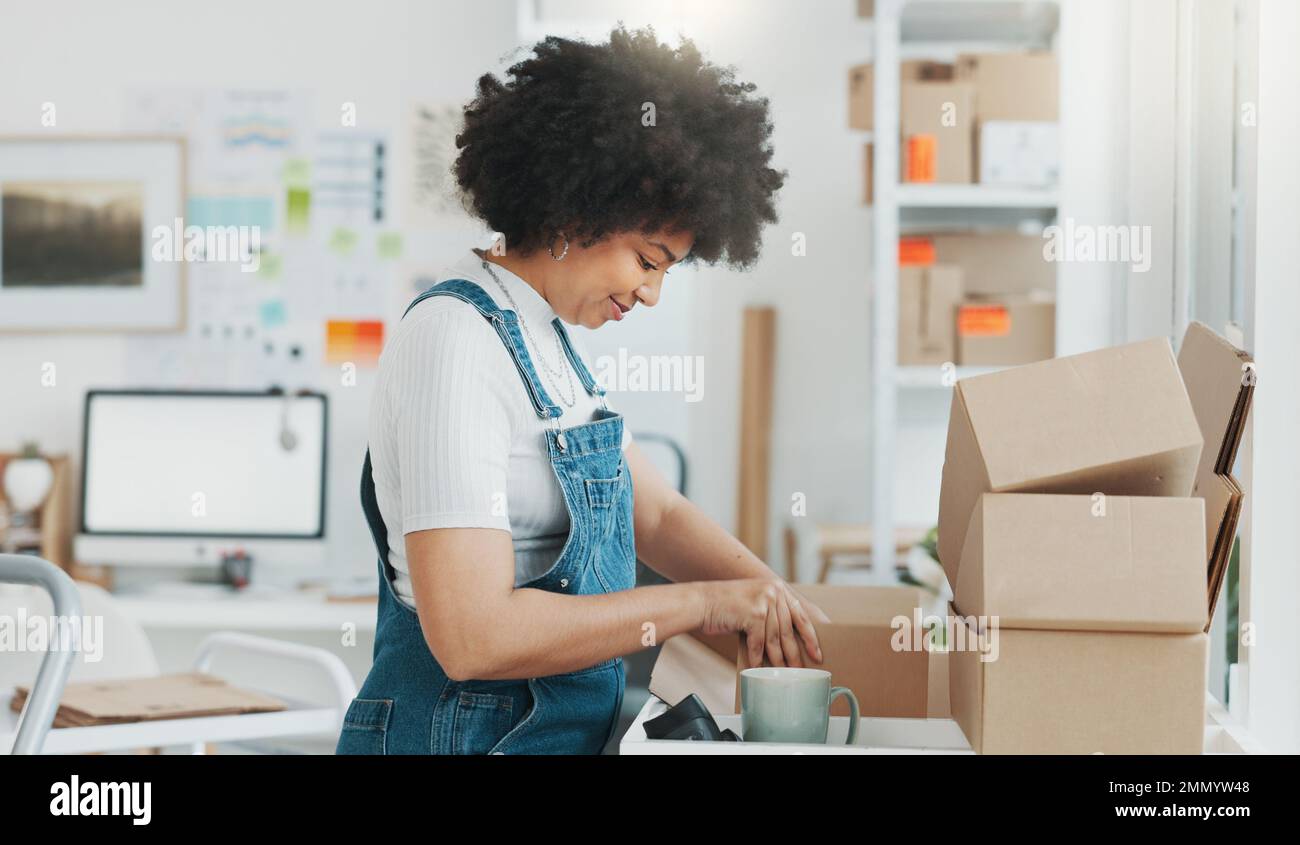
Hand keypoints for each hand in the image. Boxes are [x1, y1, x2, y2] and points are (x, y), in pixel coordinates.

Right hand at [698, 579, 823, 667]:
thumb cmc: (725, 606)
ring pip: (775, 638)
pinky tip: (757, 666)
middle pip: (789, 629)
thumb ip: (772, 614)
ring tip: (781, 672)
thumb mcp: (755, 601)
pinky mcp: (753, 613)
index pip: (800, 615)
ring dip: (778, 659)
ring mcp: (764, 601)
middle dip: (795, 653)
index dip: (810, 637)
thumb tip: (789, 642)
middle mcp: (774, 591)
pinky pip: (759, 642)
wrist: (701, 601)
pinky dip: (757, 657)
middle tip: (799, 669)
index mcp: (778, 587)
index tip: (817, 653)